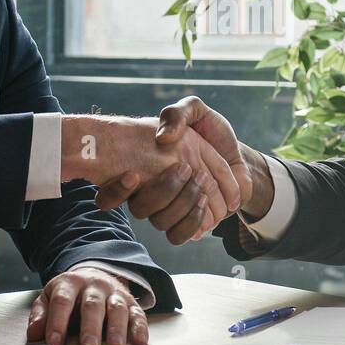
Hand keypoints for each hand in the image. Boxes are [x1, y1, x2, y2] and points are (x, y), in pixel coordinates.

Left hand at [25, 267, 148, 344]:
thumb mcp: (50, 296)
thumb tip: (33, 335)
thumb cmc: (69, 294)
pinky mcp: (131, 302)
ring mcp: (114, 292)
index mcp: (70, 283)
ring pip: (117, 308)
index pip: (63, 301)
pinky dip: (140, 328)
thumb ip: (41, 314)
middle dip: (90, 327)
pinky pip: (137, 313)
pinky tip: (139, 342)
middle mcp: (94, 285)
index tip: (54, 343)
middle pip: (92, 305)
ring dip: (117, 328)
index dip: (57, 322)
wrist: (95, 274)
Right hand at [95, 97, 260, 243]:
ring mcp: (168, 206)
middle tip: (186, 169)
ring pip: (160, 222)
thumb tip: (164, 138)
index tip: (132, 176)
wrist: (232, 147)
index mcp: (143, 166)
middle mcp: (151, 189)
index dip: (116, 191)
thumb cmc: (208, 126)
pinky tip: (205, 203)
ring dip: (181, 205)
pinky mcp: (187, 219)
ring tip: (201, 187)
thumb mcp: (191, 109)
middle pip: (141, 208)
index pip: (112, 191)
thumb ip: (176, 115)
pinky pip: (179, 234)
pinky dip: (192, 221)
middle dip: (164, 190)